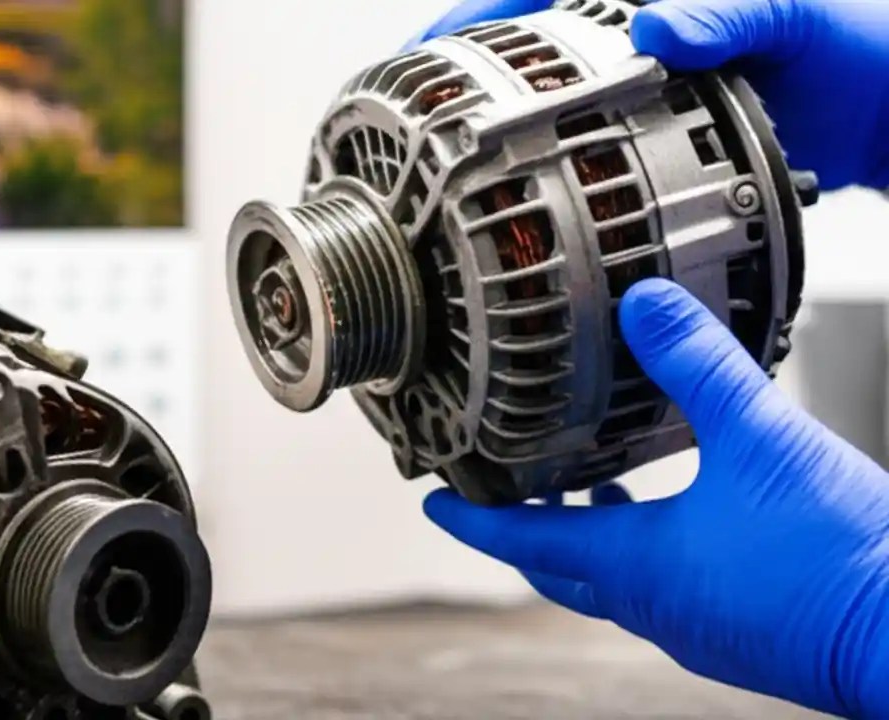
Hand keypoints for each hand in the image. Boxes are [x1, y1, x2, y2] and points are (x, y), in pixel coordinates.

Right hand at [407, 0, 888, 190]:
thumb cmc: (860, 43)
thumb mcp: (800, 18)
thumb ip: (735, 12)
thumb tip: (661, 23)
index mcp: (654, 3)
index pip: (540, 1)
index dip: (473, 24)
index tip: (421, 55)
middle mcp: (637, 45)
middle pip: (528, 61)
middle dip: (465, 88)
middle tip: (419, 131)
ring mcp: (642, 94)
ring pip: (552, 113)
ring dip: (505, 140)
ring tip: (457, 175)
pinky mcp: (657, 141)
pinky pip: (592, 155)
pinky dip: (559, 180)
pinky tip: (535, 204)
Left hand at [425, 279, 888, 716]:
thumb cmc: (843, 559)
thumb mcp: (760, 439)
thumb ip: (698, 366)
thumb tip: (645, 306)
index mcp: (639, 568)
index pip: (525, 541)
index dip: (474, 518)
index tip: (437, 506)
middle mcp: (658, 608)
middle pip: (563, 568)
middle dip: (528, 529)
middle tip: (509, 493)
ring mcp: (701, 629)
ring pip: (617, 583)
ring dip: (592, 537)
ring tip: (595, 487)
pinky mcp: (744, 633)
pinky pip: (670, 592)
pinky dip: (650, 553)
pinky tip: (688, 519)